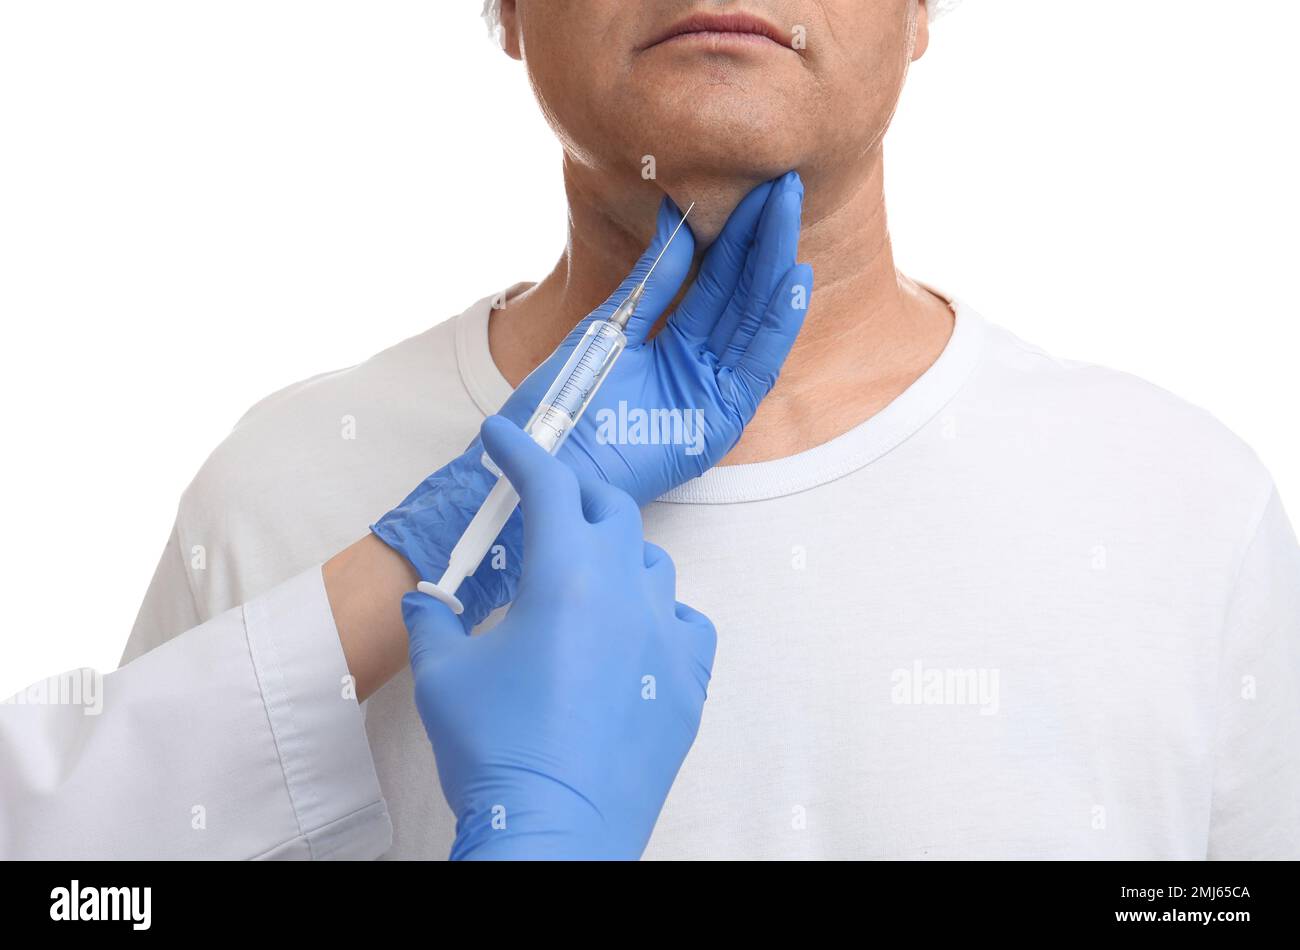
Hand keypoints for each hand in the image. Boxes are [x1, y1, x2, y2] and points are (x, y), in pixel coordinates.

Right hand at [403, 415, 716, 860]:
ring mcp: (667, 638)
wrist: (554, 831)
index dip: (522, 452)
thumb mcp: (443, 676)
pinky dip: (661, 617)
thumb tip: (425, 600)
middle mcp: (627, 593)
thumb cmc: (494, 747)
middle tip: (542, 504)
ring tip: (585, 578)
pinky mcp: (689, 684)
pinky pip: (687, 626)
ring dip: (618, 556)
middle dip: (573, 496)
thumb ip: (432, 623)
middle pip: (612, 513)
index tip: (501, 437)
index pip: (549, 486)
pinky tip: (636, 635)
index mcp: (566, 576)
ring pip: (654, 567)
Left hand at [502, 171, 812, 502]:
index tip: (753, 188)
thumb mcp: (607, 327)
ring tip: (789, 213)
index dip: (734, 235)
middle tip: (785, 184)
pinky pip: (757, 366)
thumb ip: (649, 283)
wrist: (546, 462)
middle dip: (763, 239)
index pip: (713, 279)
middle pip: (740, 293)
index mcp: (670, 342)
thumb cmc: (565, 405)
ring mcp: (711, 390)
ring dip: (775, 266)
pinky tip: (793, 278)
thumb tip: (675, 219)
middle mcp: (698, 364)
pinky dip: (778, 324)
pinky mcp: (721, 419)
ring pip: (754, 319)